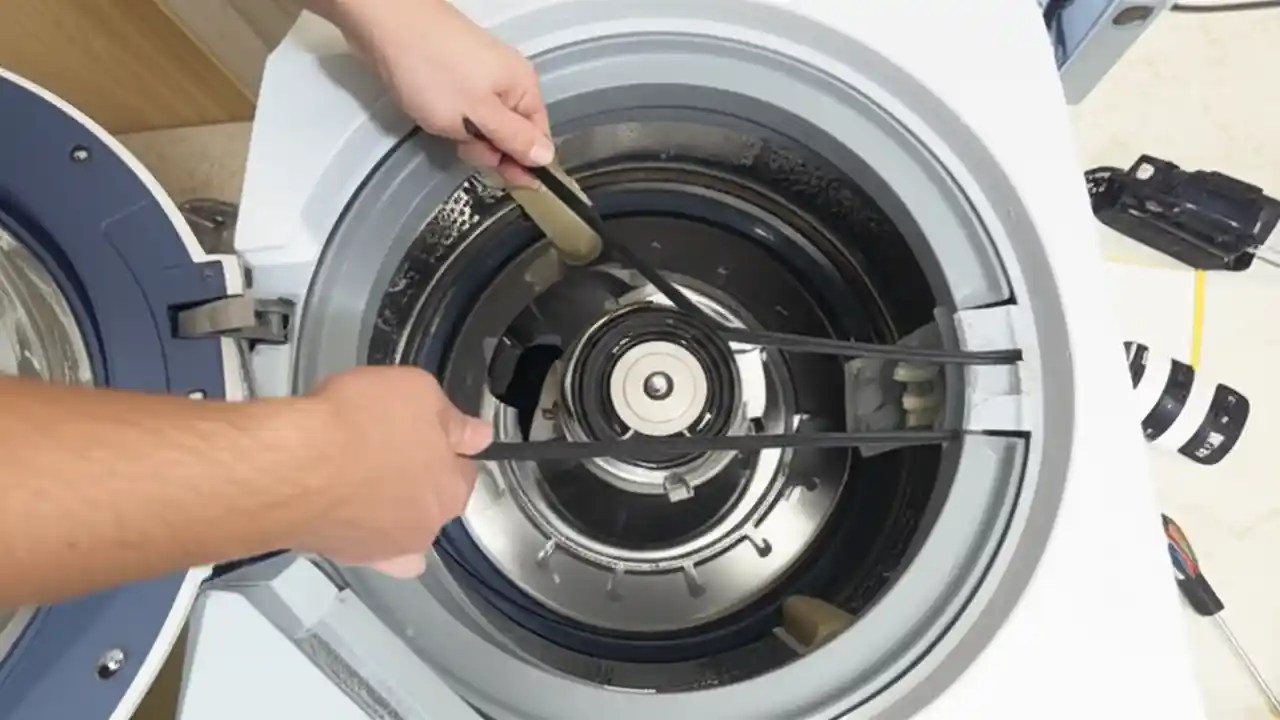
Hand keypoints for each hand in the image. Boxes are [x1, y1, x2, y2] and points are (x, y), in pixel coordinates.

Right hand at [294, 366, 491, 577]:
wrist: (292, 465)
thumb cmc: (357, 422)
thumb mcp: (418, 392)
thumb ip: (453, 419)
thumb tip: (479, 435)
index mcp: (451, 487)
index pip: (464, 468)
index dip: (445, 445)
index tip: (423, 430)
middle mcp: (427, 525)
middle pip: (432, 498)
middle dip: (417, 476)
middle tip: (384, 446)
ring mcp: (387, 548)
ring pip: (402, 526)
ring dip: (391, 506)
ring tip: (359, 477)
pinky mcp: (348, 556)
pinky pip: (374, 555)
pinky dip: (371, 541)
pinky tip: (361, 524)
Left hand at [323, 0, 553, 187]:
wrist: (386, 25)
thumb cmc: (434, 72)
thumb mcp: (478, 114)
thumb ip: (514, 139)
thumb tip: (547, 158)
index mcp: (523, 88)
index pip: (538, 139)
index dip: (522, 163)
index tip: (501, 178)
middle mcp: (509, 82)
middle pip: (511, 134)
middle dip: (489, 148)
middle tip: (462, 143)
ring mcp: (481, 77)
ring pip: (484, 125)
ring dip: (466, 135)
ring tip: (443, 124)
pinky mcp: (457, 76)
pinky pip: (465, 111)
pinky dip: (452, 120)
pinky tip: (435, 116)